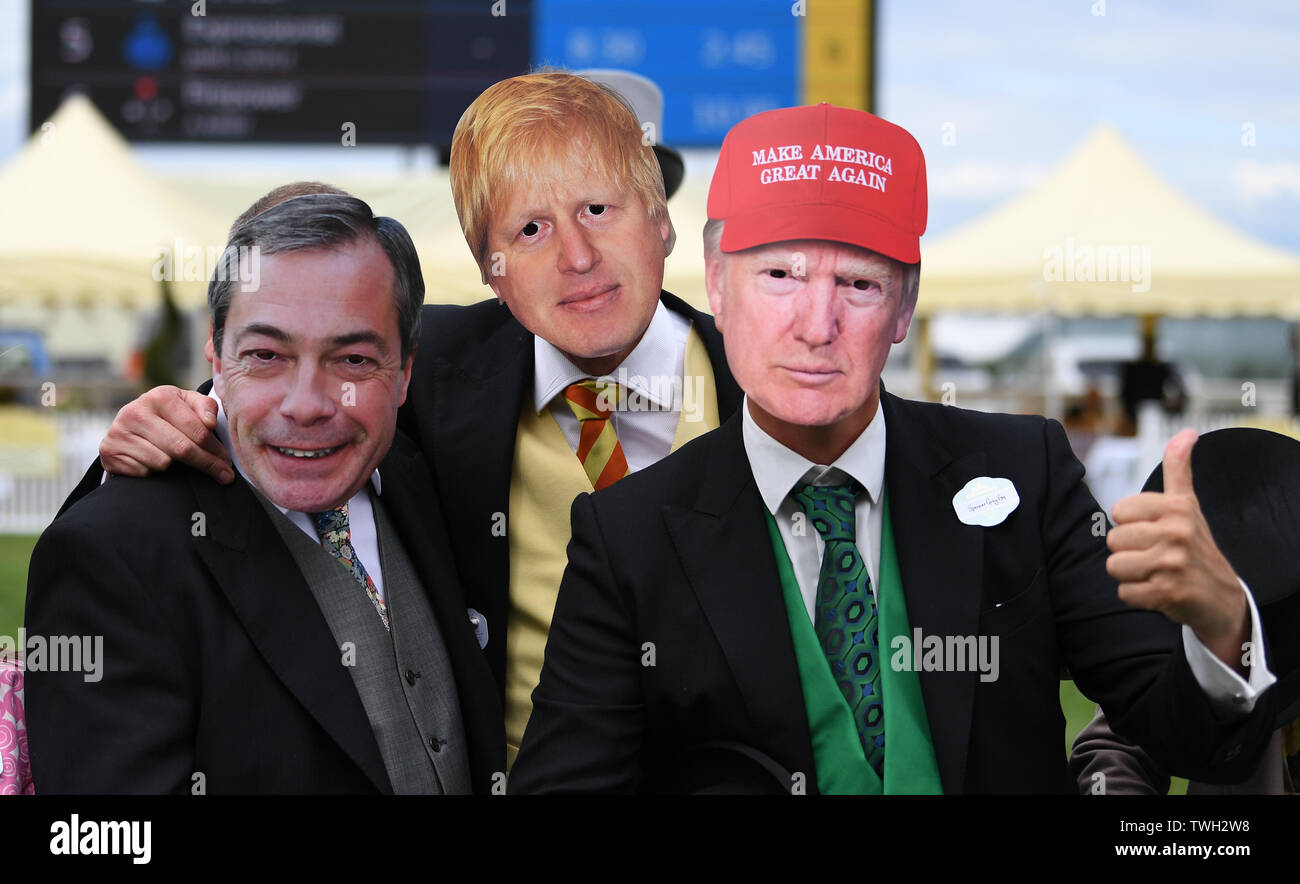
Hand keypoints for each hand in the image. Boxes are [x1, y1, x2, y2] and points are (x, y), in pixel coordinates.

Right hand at [100, 386, 233, 483]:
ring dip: (175, 468)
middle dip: (206, 464)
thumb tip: (209, 424)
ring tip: (174, 460)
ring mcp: (119, 431)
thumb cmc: (169, 416)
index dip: (216, 449)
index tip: (227, 463)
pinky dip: (153, 472)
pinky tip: (153, 463)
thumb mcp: (188, 405)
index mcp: (160, 396)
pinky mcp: (109, 451)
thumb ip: (205, 408)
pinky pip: (144, 472)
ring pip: (163, 463)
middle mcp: (136, 411)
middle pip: (182, 449)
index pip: (197, 430)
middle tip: (224, 476)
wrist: (130, 426)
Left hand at [1106, 429, 1247, 671]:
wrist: (1221, 596)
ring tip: (1155, 572)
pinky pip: (1124, 592)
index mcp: (1177, 507)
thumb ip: (1179, 468)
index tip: (1154, 532)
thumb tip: (1187, 433)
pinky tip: (1158, 591)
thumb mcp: (1188, 505)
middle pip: (1113, 540)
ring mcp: (1173, 563)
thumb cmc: (1195, 546)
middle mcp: (1177, 532)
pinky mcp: (1168, 592)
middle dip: (1129, 551)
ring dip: (1130, 574)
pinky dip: (1137, 596)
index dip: (1130, 525)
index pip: (1118, 511)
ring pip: (1114, 566)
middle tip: (1155, 556)